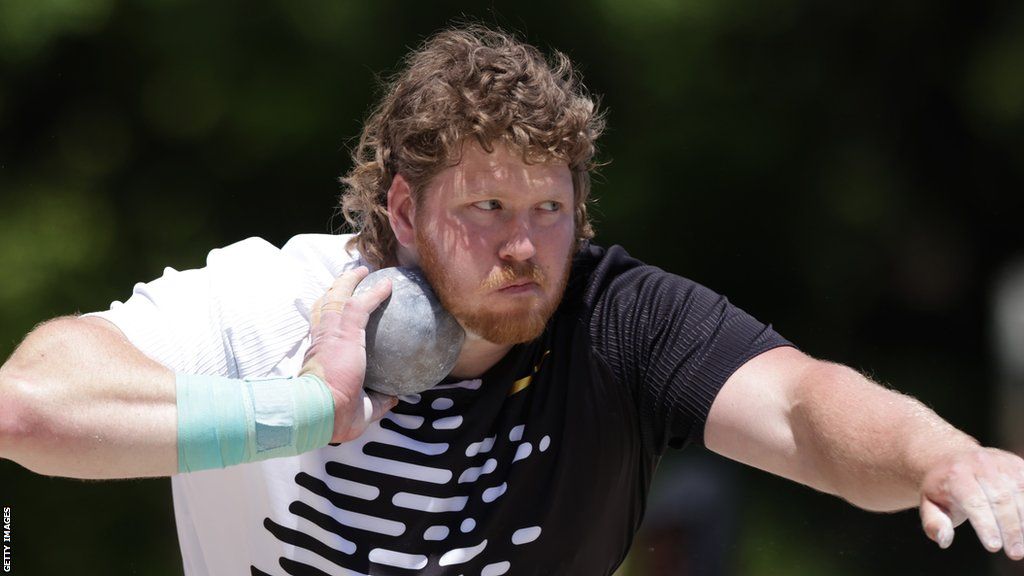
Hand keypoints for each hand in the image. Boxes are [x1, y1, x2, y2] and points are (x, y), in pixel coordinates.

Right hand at [301, 266, 397, 442]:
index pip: (321, 330)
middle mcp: (321, 339)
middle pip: (322, 305)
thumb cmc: (335, 416)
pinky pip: (361, 304)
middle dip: (333, 290)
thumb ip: (375, 399)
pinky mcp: (343, 331)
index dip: (326, 319)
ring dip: (349, 281)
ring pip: (336, 296)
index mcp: (319, 356)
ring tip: (362, 271)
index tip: (335, 316)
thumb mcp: (359, 408)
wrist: (320, 412)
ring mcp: (330, 332)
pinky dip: (375, 292)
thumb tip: (393, 397)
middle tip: (345, 281)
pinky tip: (389, 285)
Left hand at [920, 446, 1023, 559]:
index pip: (974, 502)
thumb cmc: (943, 488)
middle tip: (1015, 553)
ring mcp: (1001, 462)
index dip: (986, 525)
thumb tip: (944, 540)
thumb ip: (934, 523)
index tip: (993, 547)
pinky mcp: (1017, 465)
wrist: (952, 457)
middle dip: (1010, 529)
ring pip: (1019, 493)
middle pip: (1000, 499)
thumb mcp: (929, 504)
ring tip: (1022, 546)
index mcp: (956, 474)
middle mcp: (980, 464)